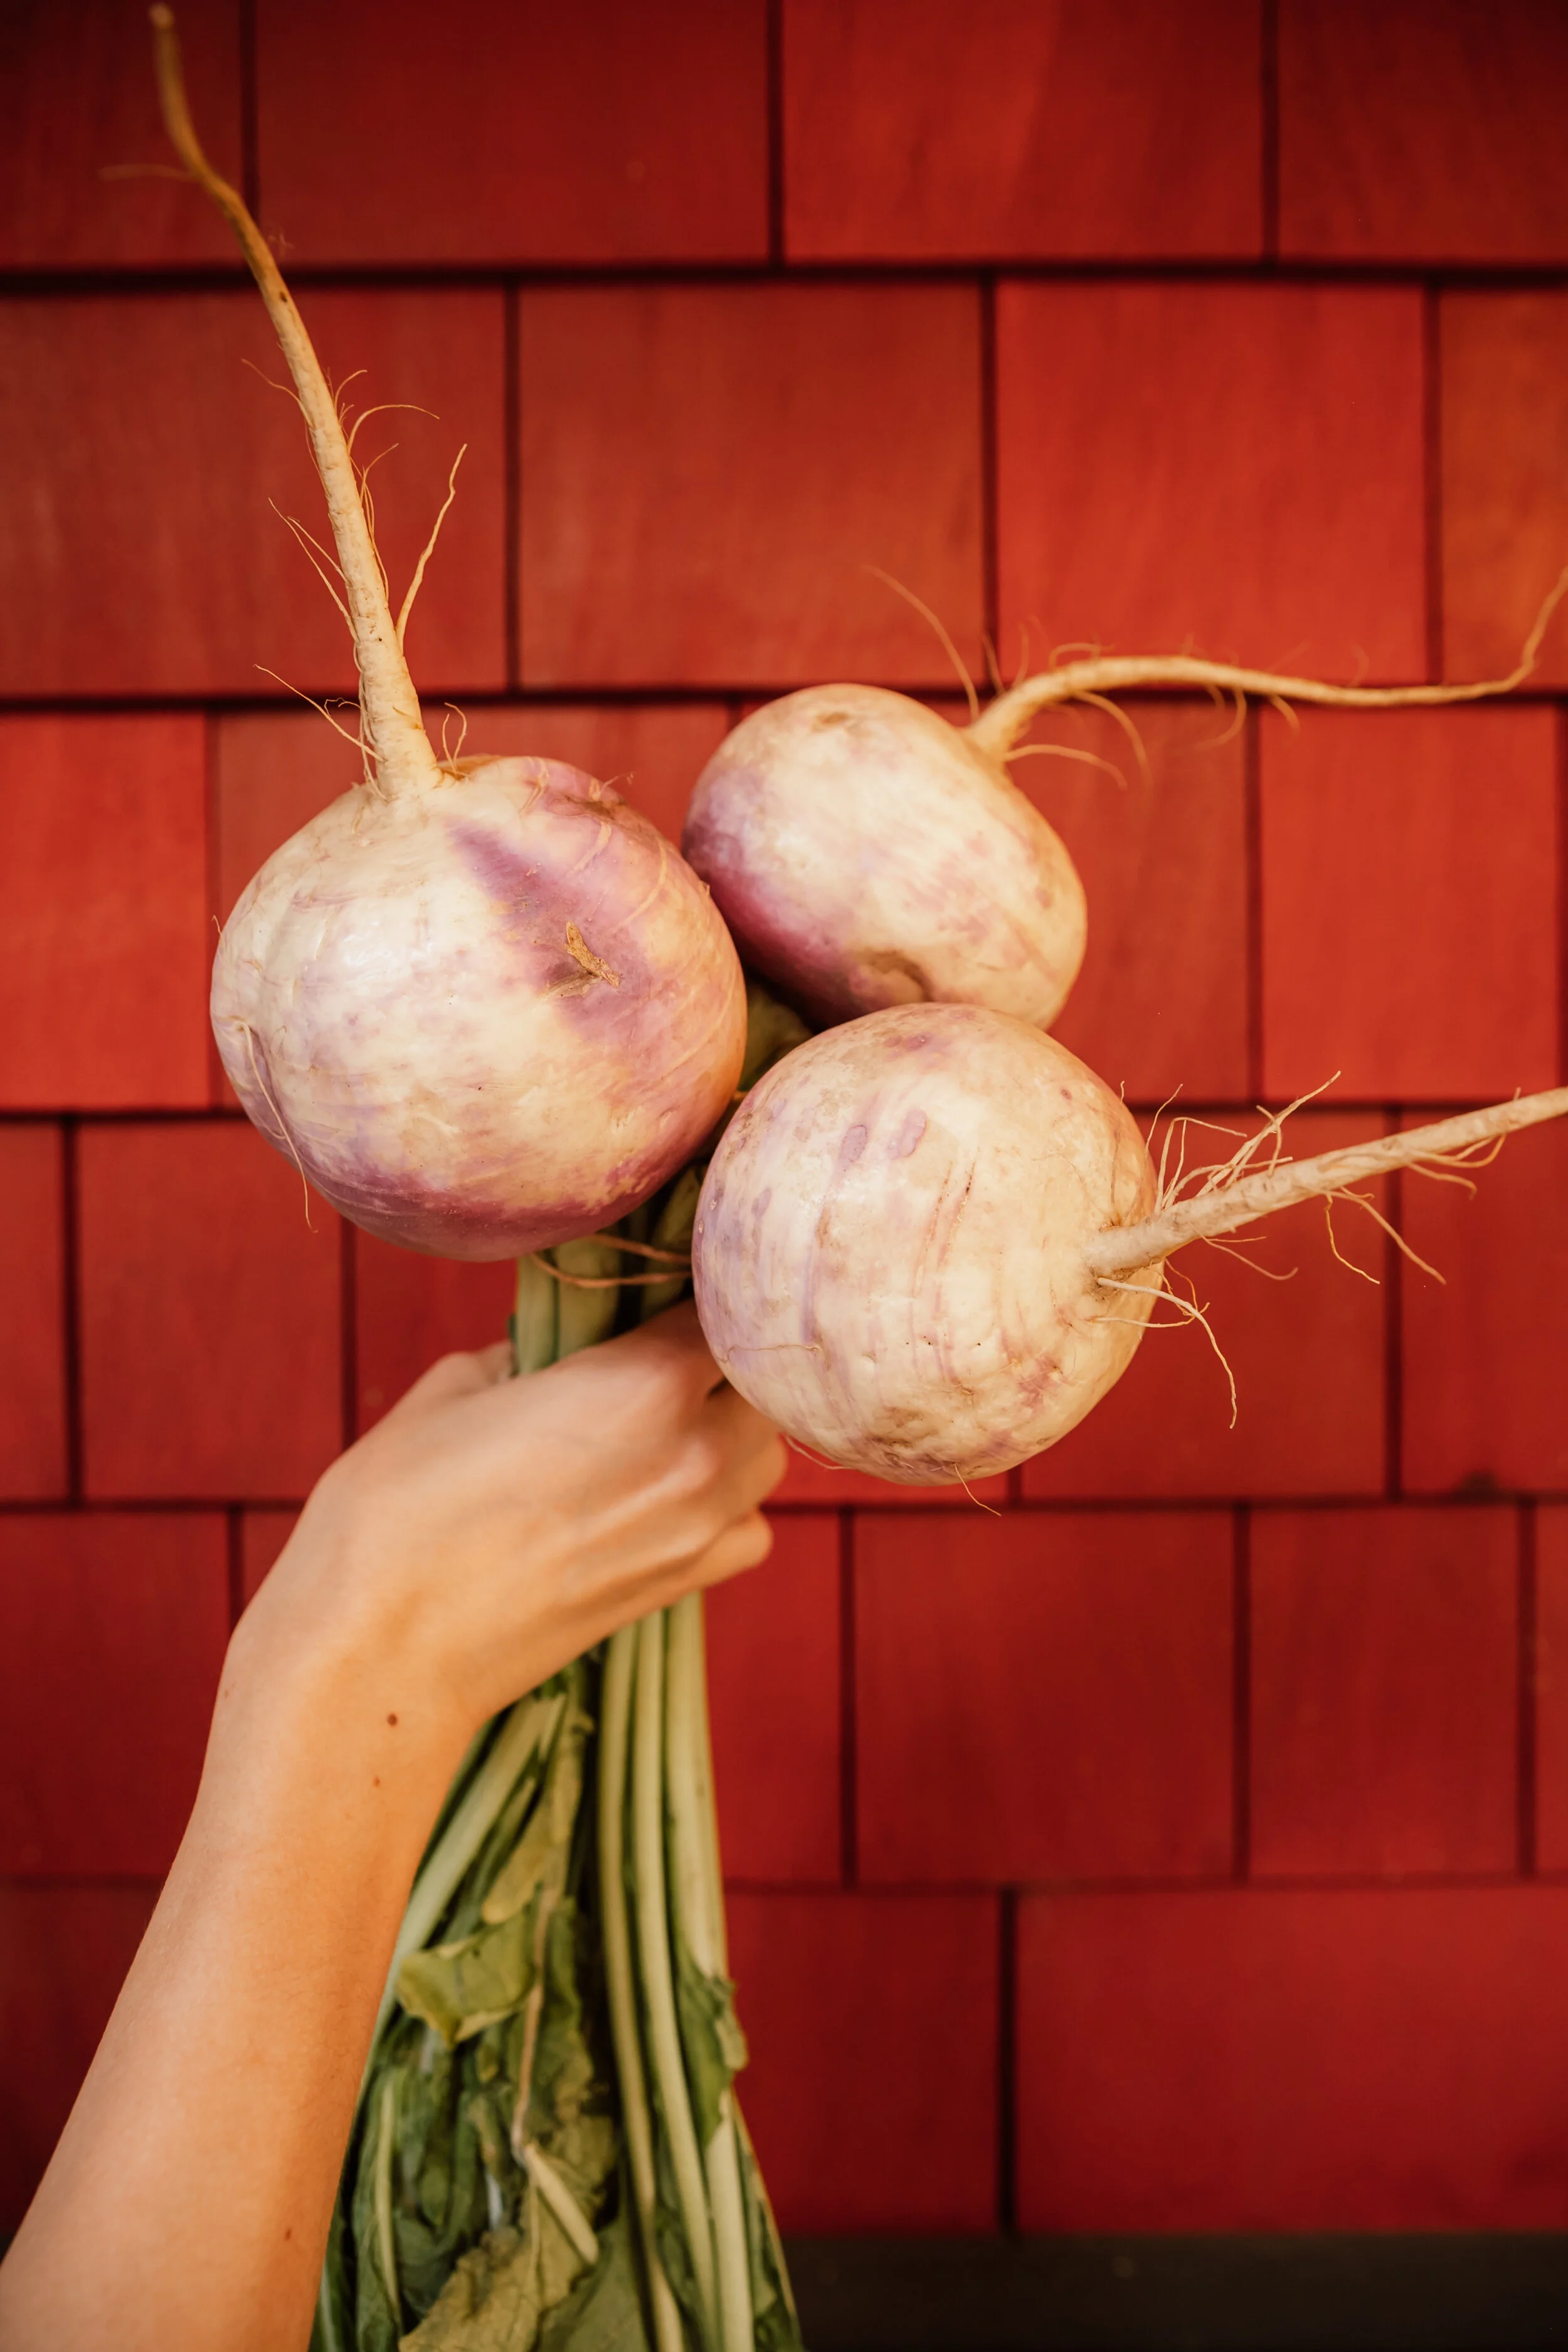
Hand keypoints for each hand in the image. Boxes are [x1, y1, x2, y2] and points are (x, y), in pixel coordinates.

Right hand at [242, 1300, 784, 1737]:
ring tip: (661, 1423)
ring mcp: (699, 1529)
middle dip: (717, 1359)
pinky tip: (664, 1497)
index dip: (696, 1287)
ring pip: (764, 1453)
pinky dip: (726, 1506)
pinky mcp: (683, 1588)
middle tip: (657, 1350)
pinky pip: (747, 1528)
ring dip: (730, 1428)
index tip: (665, 1281)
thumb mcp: (454, 1389)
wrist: (383, 1651)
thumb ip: (530, 1352)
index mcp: (645, 1384)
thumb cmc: (397, 1512)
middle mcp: (696, 1454)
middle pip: (756, 1380)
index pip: (722, 1306)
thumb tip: (555, 1347)